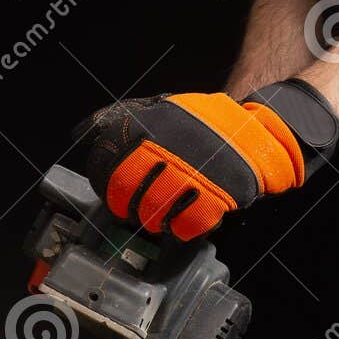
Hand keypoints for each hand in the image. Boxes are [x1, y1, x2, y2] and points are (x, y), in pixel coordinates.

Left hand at [71, 79, 338, 240]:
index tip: (117, 201)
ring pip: (156, 215)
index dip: (111, 194)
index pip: (111, 174)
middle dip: (131, 212)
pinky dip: (184, 230)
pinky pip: (189, 226)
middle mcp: (166, 152)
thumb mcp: (160, 108)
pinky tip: (185, 224)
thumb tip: (84, 130)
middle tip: (139, 213)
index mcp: (148, 131)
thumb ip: (123, 119)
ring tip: (163, 218)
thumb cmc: (203, 122)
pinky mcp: (218, 195)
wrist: (255, 129)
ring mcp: (192, 175)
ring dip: (156, 223)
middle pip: (130, 199)